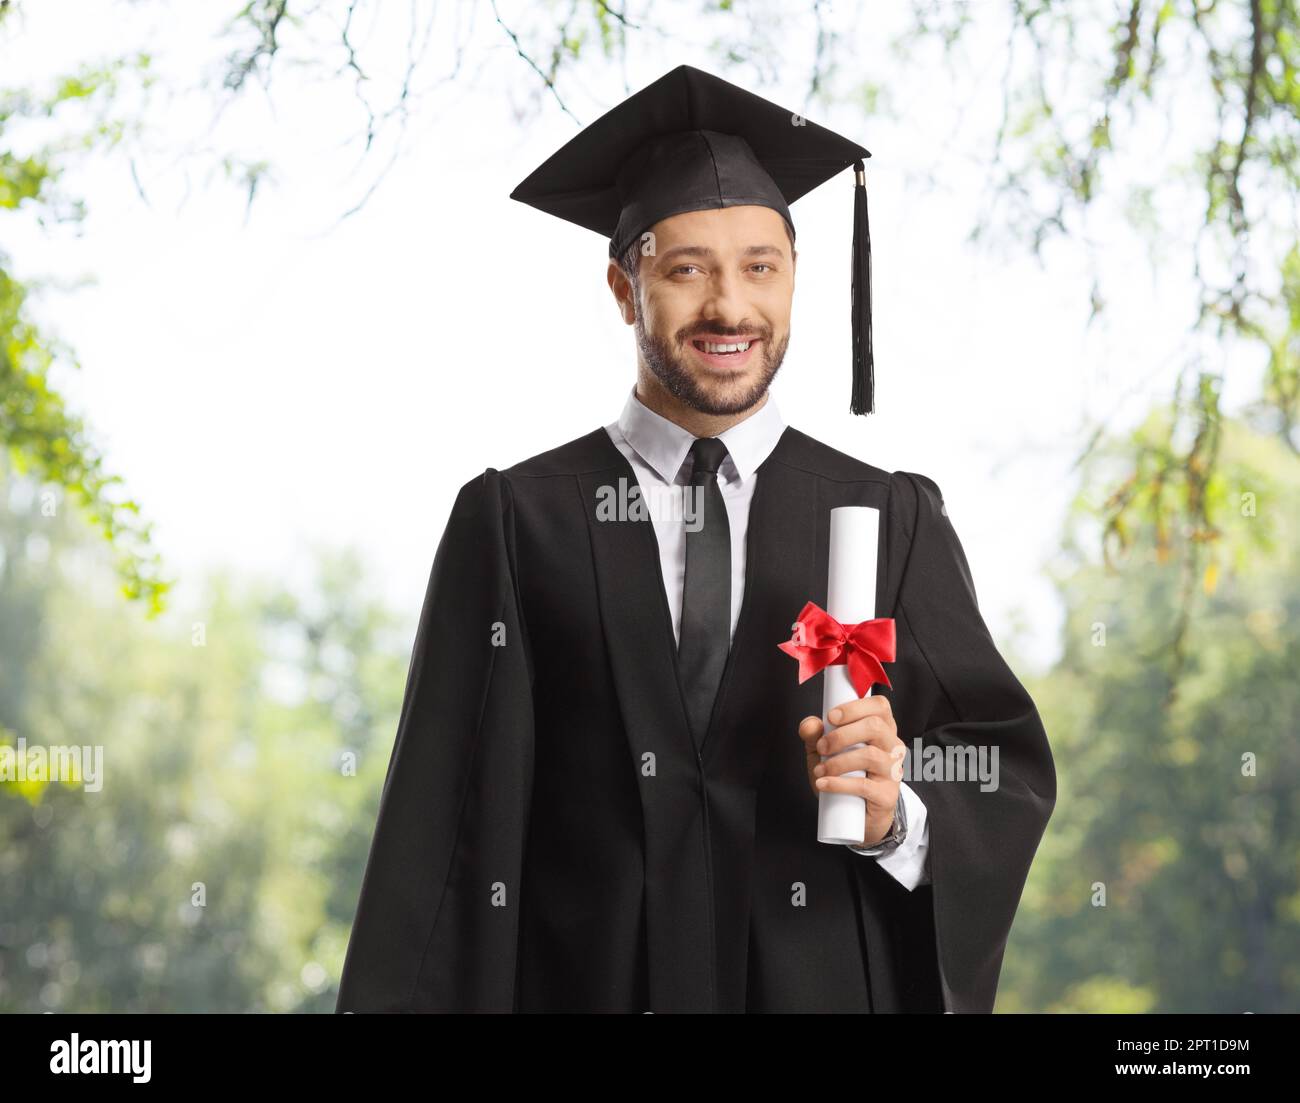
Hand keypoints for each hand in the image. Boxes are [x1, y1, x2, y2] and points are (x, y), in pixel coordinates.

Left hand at [796, 695, 905, 847]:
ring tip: (819, 770)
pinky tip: (823, 783)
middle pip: (875, 727)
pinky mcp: (887, 795)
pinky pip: (865, 785)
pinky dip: (839, 784)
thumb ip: (815, 735)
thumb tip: (810, 724)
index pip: (880, 706)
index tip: (831, 717)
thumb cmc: (843, 774)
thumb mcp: (824, 751)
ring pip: (871, 756)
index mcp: (882, 729)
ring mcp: (893, 771)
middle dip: (842, 735)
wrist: (856, 815)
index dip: (855, 707)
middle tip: (821, 747)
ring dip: (838, 762)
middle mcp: (892, 746)